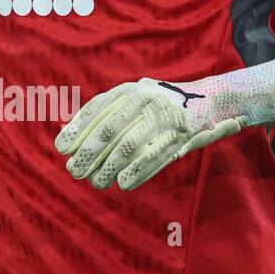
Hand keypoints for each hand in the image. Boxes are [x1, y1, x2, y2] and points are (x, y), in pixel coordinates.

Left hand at [55, 55, 274, 190]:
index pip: (98, 109)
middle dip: (90, 153)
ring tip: (97, 182)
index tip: (62, 147)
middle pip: (110, 130)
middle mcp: (146, 99)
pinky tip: (124, 183)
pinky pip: (155, 157)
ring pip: (130, 146)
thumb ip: (107, 113)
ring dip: (110, 167)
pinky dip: (138, 172)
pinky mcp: (182, 135)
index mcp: (130, 89)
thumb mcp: (136, 98)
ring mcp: (165, 116)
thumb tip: (69, 134)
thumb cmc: (164, 103)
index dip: (78, 128)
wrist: (212, 99)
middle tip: (75, 171)